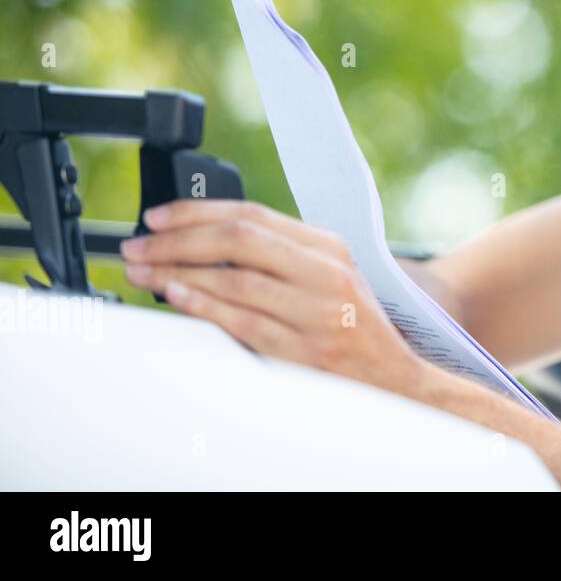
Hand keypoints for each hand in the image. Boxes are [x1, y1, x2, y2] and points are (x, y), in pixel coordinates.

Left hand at [121, 199, 427, 397]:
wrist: (391, 378)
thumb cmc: (351, 325)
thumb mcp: (328, 276)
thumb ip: (279, 255)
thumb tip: (202, 241)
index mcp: (329, 248)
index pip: (253, 215)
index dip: (197, 212)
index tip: (158, 218)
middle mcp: (326, 274)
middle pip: (239, 241)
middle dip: (178, 240)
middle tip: (139, 245)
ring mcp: (318, 313)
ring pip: (235, 280)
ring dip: (178, 273)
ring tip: (145, 272)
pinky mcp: (305, 350)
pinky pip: (243, 322)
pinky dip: (204, 306)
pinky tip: (177, 295)